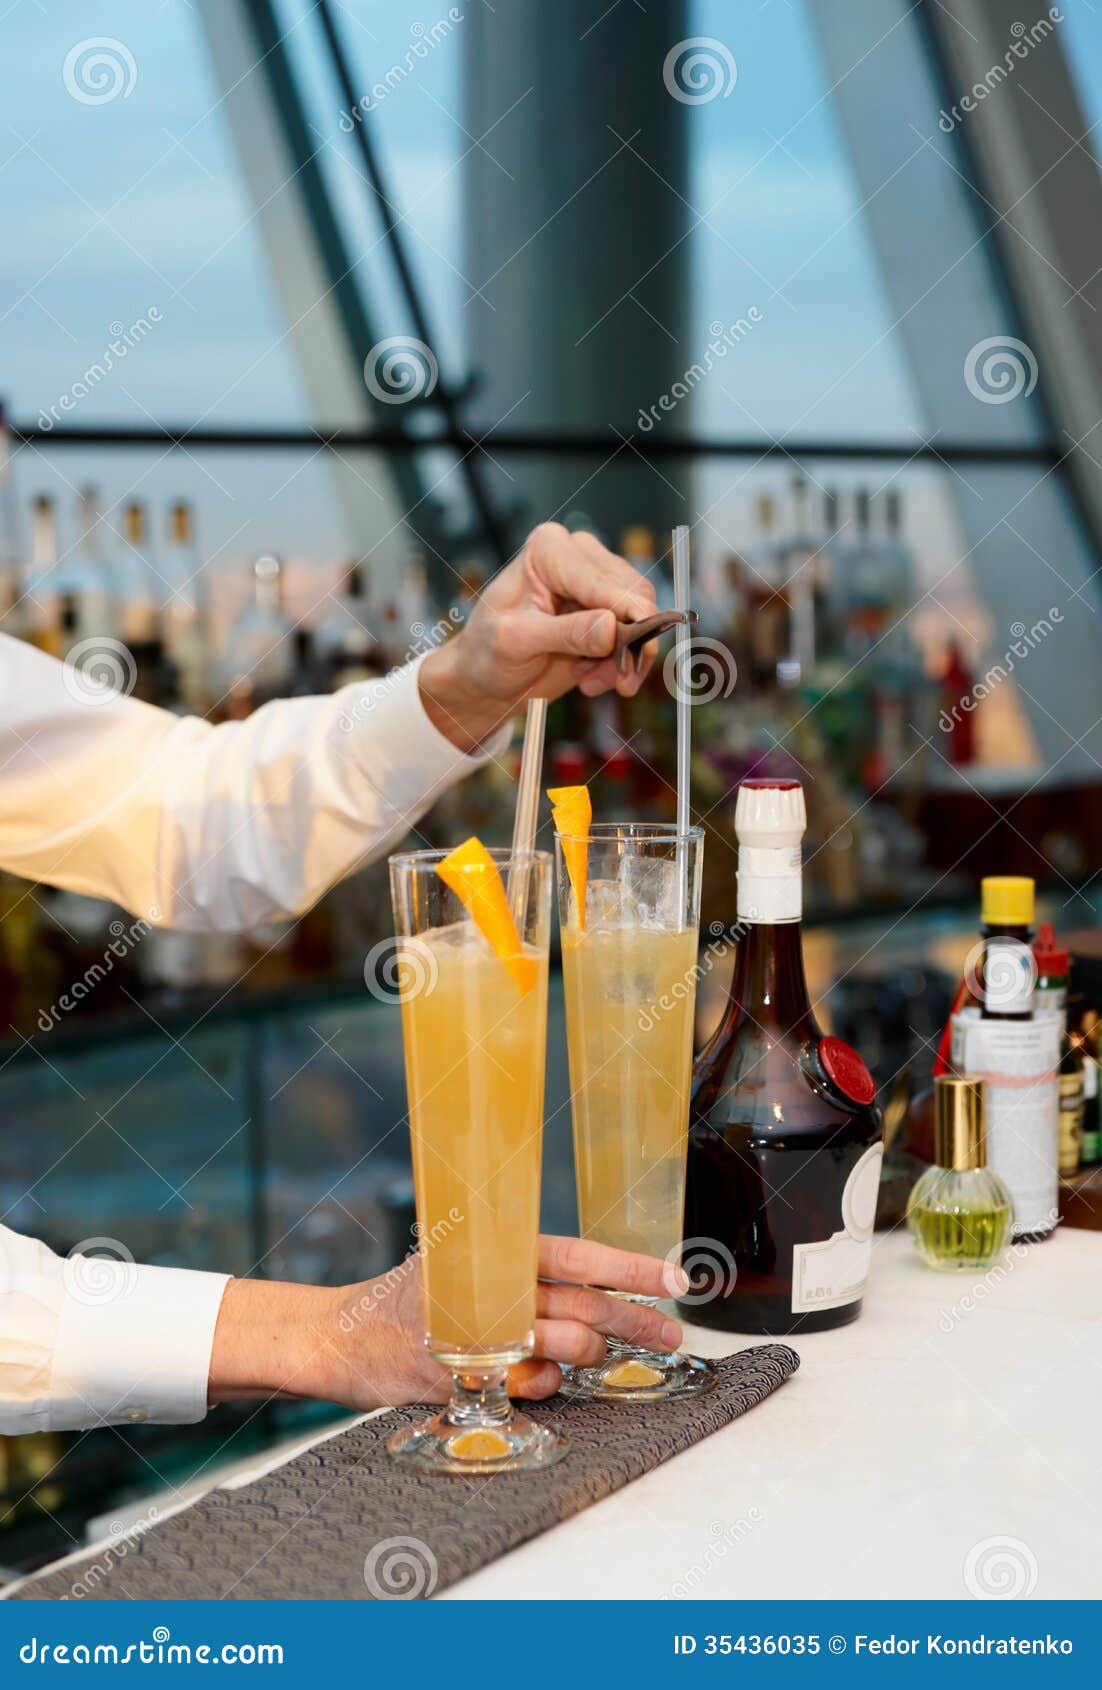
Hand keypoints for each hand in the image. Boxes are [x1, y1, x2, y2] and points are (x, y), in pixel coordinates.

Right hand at [209, 1235, 687, 1409]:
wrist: (342, 1335)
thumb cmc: (410, 1299)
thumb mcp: (464, 1264)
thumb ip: (520, 1273)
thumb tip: (588, 1288)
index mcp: (497, 1251)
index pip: (580, 1255)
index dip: (632, 1269)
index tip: (676, 1280)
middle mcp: (492, 1287)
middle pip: (585, 1304)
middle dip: (637, 1322)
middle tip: (670, 1334)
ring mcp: (480, 1332)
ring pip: (566, 1345)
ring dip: (589, 1354)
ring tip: (592, 1354)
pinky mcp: (467, 1375)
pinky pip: (531, 1385)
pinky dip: (545, 1382)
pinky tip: (540, 1375)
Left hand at [418, 522, 657, 751]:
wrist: (484, 676)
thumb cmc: (486, 653)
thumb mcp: (517, 643)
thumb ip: (566, 633)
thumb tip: (612, 628)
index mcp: (548, 550)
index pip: (603, 580)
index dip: (628, 615)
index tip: (637, 652)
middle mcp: (576, 556)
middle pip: (632, 594)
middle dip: (626, 643)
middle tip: (608, 680)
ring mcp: (594, 581)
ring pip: (641, 615)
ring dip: (622, 657)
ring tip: (590, 680)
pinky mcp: (605, 609)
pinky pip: (636, 633)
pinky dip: (621, 661)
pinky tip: (593, 677)